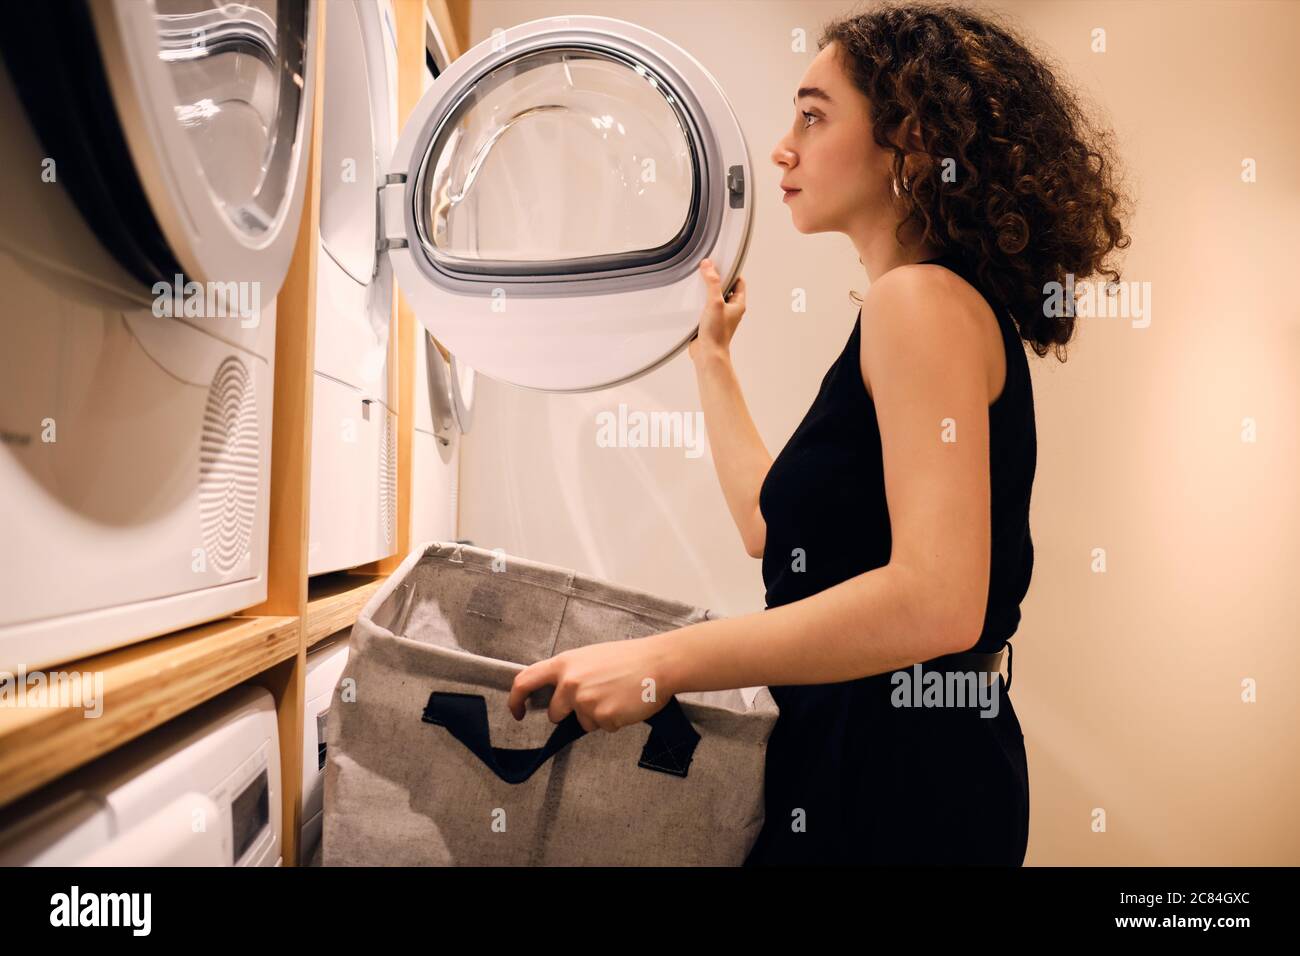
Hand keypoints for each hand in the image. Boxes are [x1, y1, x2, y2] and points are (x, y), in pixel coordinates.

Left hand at [507, 636, 677, 732]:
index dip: (515, 700)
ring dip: (596, 716)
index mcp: (565, 664)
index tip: (518, 712)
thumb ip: (570, 673)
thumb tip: (558, 693)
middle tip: (595, 700)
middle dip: (569, 714)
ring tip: (616, 696)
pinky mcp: (603, 717)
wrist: (658, 663)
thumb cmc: (628, 658)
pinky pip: (602, 727)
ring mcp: (585, 702)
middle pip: (555, 713)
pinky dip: (614, 721)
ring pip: (582, 722)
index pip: (524, 681)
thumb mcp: (591, 657)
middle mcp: (570, 683)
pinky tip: (626, 704)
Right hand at [688, 258, 746, 361]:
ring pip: (714, 298)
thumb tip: (708, 265)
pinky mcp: (709, 322)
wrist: (707, 354)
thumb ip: (712, 283)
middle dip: (716, 280)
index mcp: (738, 304)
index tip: (721, 264)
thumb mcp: (715, 302)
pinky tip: (691, 300)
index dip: (731, 271)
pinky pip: (705, 308)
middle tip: (706, 271)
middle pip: (725, 288)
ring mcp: (719, 316)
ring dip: (706, 291)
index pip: (739, 282)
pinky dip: (699, 302)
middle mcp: (730, 310)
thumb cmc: (716, 333)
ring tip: (698, 283)